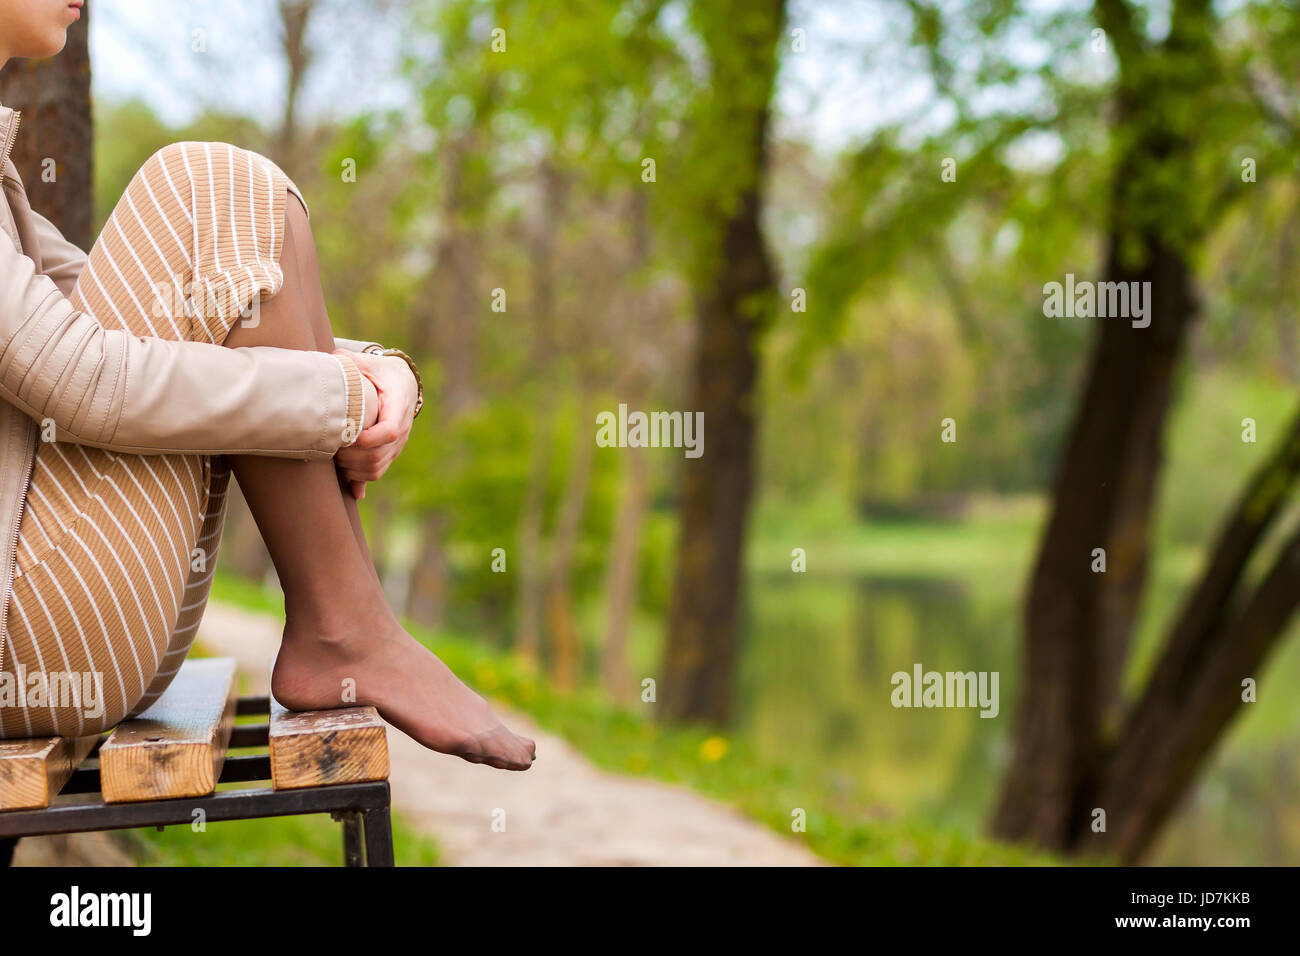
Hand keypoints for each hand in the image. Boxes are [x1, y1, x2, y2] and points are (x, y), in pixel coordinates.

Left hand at [333, 349, 417, 499]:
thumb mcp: (368, 363)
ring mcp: (397, 445)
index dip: (369, 438)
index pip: (390, 430)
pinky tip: (342, 471)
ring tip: (334, 454)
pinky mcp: (390, 454)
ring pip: (375, 468)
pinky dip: (357, 477)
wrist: (403, 384)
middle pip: (378, 454)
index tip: (349, 436)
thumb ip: (349, 361)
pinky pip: (375, 473)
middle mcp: (402, 429)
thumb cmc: (380, 373)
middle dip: (351, 455)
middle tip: (331, 445)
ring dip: (351, 467)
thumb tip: (329, 359)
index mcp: (399, 406)